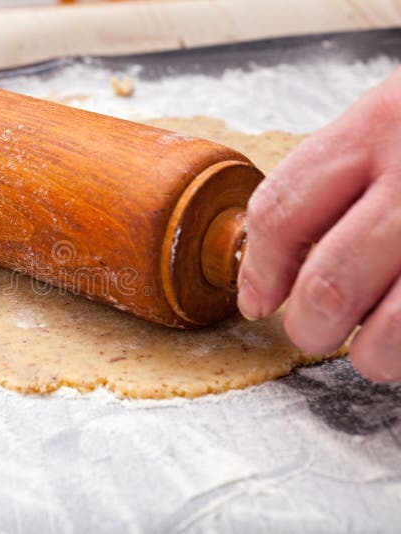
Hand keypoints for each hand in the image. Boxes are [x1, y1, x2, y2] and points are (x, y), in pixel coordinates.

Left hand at [238, 67, 400, 382]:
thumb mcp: (393, 118)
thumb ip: (341, 176)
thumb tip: (276, 256)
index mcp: (376, 127)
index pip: (282, 213)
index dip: (260, 271)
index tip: (258, 300)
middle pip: (326, 283)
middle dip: (309, 327)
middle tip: (313, 330)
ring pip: (391, 328)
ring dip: (370, 353)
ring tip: (370, 347)